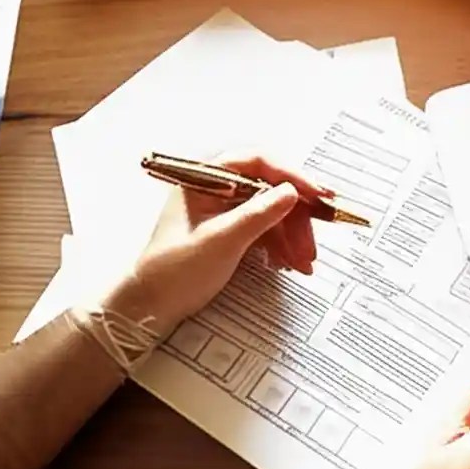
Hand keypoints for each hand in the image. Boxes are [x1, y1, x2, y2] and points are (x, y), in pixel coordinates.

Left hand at [101, 154, 328, 332]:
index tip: (318, 195)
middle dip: (295, 218)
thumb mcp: (222, 240)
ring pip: (271, 212)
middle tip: (312, 244)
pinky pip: (264, 230)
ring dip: (292, 236)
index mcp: (205, 178)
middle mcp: (216, 188)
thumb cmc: (176, 269)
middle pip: (269, 189)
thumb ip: (258, 214)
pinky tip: (290, 264)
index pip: (257, 162)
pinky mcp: (229, 231)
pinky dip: (280, 246)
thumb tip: (292, 192)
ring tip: (304, 264)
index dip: (292, 175)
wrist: (151, 306)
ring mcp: (224, 210)